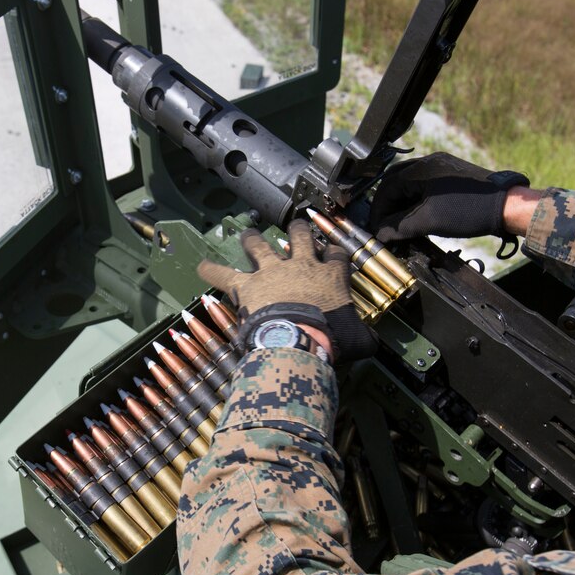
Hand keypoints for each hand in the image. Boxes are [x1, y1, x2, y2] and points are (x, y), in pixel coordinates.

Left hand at [197, 220, 378, 361]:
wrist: (299, 338)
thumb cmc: (331, 339)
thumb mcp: (358, 339)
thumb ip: (365, 337)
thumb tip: (373, 344)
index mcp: (330, 276)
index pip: (336, 256)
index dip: (333, 254)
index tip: (331, 255)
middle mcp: (301, 265)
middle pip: (300, 236)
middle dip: (297, 231)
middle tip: (294, 230)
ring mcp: (272, 271)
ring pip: (260, 244)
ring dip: (253, 239)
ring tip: (248, 234)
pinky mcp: (247, 285)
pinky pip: (224, 273)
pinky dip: (210, 269)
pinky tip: (200, 266)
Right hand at [368, 152, 529, 241]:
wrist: (506, 205)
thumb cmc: (469, 210)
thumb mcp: (428, 221)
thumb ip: (399, 227)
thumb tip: (379, 235)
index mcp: (420, 170)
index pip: (386, 189)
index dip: (378, 211)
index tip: (376, 229)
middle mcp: (429, 162)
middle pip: (395, 183)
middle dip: (388, 206)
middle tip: (384, 226)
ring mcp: (441, 167)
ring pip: (410, 184)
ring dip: (401, 204)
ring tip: (400, 224)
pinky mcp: (451, 174)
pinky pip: (424, 185)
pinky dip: (415, 200)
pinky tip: (417, 215)